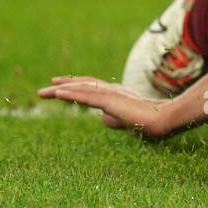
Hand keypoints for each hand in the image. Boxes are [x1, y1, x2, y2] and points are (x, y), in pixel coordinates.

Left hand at [38, 76, 171, 139]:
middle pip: (83, 85)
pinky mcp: (111, 101)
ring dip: (61, 90)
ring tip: (43, 93)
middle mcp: (112, 91)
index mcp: (116, 94)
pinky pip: (86, 96)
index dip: (75, 86)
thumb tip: (100, 118)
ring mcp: (111, 95)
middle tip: (43, 90)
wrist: (164, 120)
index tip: (59, 88)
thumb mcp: (128, 121)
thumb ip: (114, 118)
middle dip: (62, 86)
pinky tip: (58, 94)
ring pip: (82, 89)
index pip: (91, 88)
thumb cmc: (151, 122)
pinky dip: (71, 94)